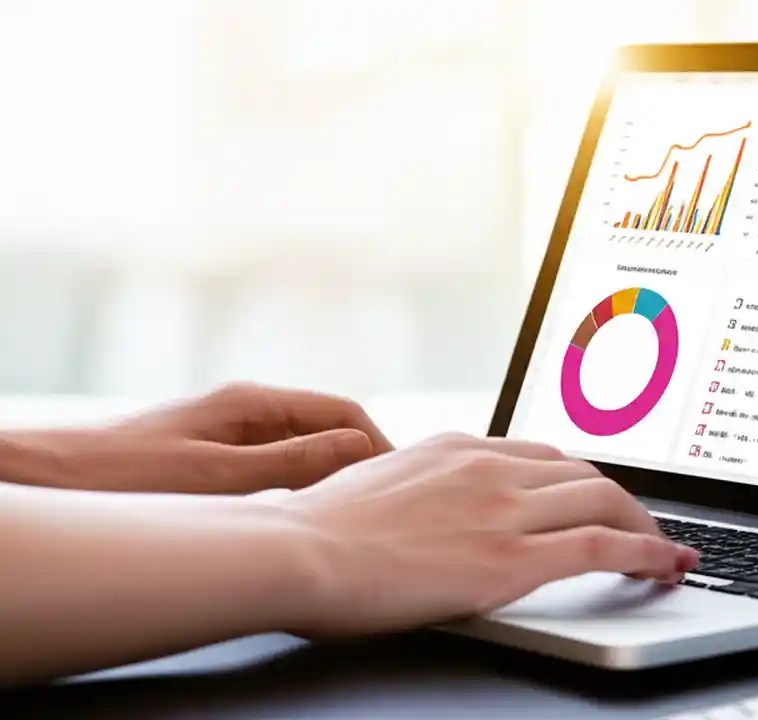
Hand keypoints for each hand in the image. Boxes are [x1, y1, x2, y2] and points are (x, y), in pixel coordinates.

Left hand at [0, 383, 393, 493]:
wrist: (49, 478)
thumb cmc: (123, 475)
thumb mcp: (220, 476)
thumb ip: (295, 462)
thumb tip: (363, 448)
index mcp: (254, 402)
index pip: (345, 412)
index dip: (380, 445)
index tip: (398, 485)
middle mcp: (247, 411)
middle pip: (329, 430)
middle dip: (363, 462)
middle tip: (384, 505)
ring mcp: (231, 434)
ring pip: (304, 451)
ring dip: (332, 477)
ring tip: (350, 515)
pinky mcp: (214, 458)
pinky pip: (276, 468)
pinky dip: (300, 488)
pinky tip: (299, 518)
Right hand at [267, 433, 698, 636]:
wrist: (294, 551)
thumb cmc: (315, 532)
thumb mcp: (375, 488)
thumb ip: (417, 489)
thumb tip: (421, 507)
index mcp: (458, 448)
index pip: (543, 454)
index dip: (581, 478)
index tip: (597, 495)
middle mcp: (490, 466)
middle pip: (585, 471)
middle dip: (624, 499)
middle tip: (644, 525)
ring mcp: (504, 508)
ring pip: (605, 499)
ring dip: (647, 526)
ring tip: (665, 551)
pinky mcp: (512, 558)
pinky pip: (603, 546)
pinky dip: (646, 553)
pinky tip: (666, 567)